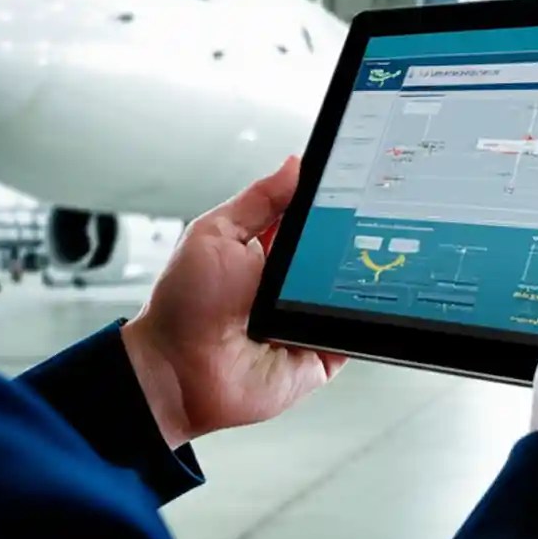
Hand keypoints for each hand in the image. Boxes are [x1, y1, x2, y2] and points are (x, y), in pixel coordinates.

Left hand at [120, 157, 346, 448]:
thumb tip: (295, 165)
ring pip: (352, 289)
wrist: (177, 373)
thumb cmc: (182, 308)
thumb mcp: (215, 233)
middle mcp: (292, 284)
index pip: (313, 217)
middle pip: (339, 250)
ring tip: (343, 266)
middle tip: (358, 220)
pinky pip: (355, 334)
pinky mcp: (322, 353)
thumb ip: (259, 199)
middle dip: (351, 235)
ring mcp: (309, 318)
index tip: (355, 178)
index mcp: (268, 250)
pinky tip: (352, 304)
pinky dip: (360, 320)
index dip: (333, 200)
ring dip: (354, 276)